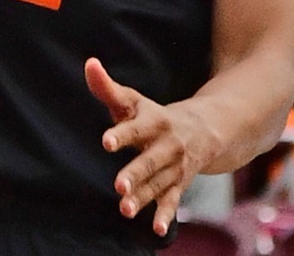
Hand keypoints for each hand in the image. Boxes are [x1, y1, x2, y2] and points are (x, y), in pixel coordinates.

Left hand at [87, 58, 211, 236]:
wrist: (204, 130)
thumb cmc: (154, 116)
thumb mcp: (134, 101)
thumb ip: (108, 87)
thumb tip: (89, 63)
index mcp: (155, 121)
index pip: (137, 127)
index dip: (122, 134)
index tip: (106, 141)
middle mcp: (168, 145)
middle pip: (150, 160)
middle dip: (136, 173)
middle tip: (118, 185)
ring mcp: (175, 167)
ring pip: (158, 183)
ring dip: (144, 197)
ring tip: (125, 209)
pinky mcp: (179, 184)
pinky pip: (172, 200)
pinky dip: (165, 215)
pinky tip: (157, 230)